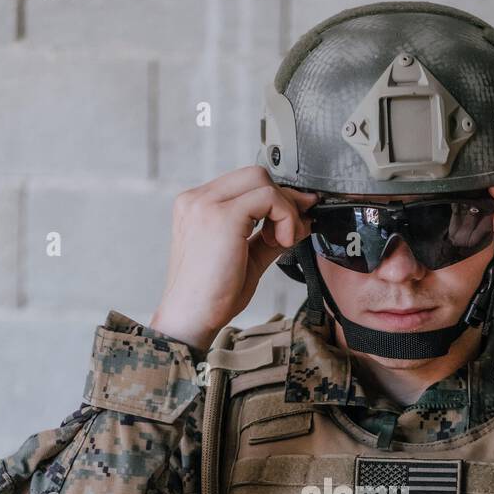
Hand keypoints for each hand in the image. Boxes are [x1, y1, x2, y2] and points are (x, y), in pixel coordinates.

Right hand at [150, 165, 318, 349]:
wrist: (191, 318)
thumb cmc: (213, 296)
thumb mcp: (248, 258)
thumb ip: (271, 235)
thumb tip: (302, 220)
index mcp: (197, 206)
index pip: (245, 183)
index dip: (275, 198)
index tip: (293, 220)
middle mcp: (197, 199)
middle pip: (256, 174)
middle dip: (284, 199)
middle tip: (292, 231)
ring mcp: (206, 204)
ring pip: (263, 180)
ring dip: (285, 209)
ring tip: (282, 242)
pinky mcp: (222, 216)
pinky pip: (268, 197)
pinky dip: (285, 217)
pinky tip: (281, 243)